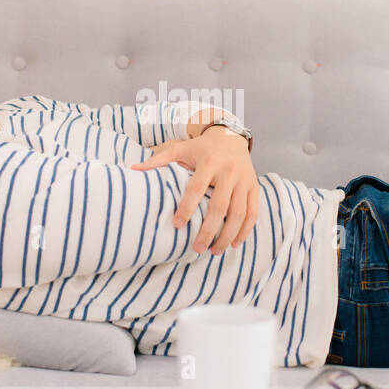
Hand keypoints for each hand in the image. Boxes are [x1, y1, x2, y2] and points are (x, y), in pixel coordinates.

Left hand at [131, 129, 259, 253]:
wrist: (232, 137)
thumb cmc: (202, 147)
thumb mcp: (180, 148)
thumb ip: (159, 160)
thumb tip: (134, 170)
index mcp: (209, 162)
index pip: (197, 188)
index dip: (187, 208)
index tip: (177, 225)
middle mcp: (229, 171)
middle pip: (220, 206)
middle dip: (209, 230)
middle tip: (197, 248)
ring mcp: (244, 181)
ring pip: (239, 213)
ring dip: (227, 235)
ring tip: (214, 251)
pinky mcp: (254, 187)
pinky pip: (253, 212)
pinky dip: (245, 230)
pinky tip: (234, 243)